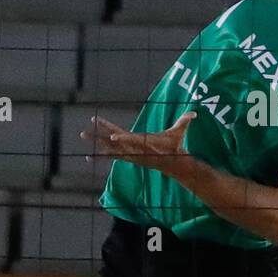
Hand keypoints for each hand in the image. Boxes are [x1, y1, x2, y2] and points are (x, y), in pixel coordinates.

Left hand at [80, 112, 195, 175]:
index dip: (122, 138)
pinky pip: (112, 155)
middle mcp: (133, 149)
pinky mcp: (128, 156)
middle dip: (98, 136)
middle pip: (112, 141)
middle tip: (83, 133)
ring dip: (95, 142)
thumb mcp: (179, 133)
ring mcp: (129, 153)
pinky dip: (100, 154)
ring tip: (82, 136)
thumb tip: (195, 113)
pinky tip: (89, 156)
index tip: (112, 137)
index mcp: (143, 142)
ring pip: (109, 147)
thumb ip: (185, 121)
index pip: (131, 139)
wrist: (171, 163)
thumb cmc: (173, 146)